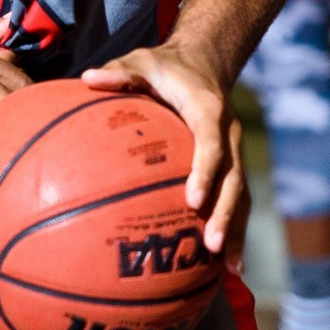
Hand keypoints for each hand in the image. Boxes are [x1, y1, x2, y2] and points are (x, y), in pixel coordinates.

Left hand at [83, 45, 246, 265]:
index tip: (192, 200)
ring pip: (241, 196)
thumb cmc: (163, 67)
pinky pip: (236, 200)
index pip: (211, 145)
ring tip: (229, 268)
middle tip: (210, 245)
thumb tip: (88, 78)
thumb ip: (119, 72)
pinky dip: (234, 230)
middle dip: (225, 214)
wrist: (201, 64)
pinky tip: (228, 266)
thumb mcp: (141, 61)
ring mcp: (233, 152)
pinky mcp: (231, 166)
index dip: (205, 173)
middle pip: (234, 179)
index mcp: (209, 110)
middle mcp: (229, 134)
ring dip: (236, 230)